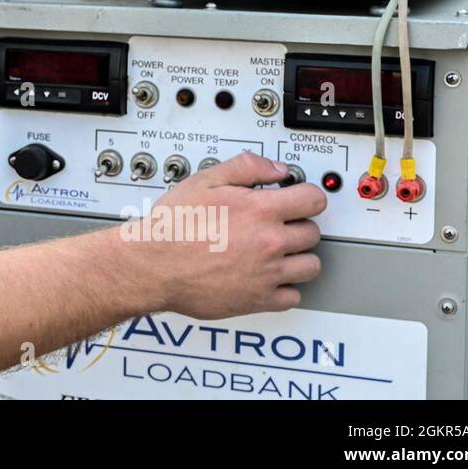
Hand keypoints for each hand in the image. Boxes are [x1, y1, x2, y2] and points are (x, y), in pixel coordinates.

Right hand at [131, 151, 325, 319]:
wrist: (152, 265)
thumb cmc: (173, 226)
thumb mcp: (204, 181)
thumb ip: (246, 168)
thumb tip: (276, 170)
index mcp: (261, 210)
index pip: (314, 199)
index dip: (307, 196)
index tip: (299, 199)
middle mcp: (270, 242)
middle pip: (313, 233)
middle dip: (299, 225)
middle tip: (279, 225)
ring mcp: (267, 274)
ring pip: (311, 266)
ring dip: (298, 257)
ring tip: (278, 252)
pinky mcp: (259, 300)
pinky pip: (293, 297)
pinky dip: (285, 288)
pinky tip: (269, 277)